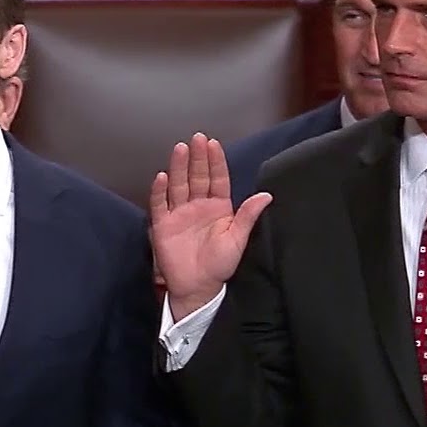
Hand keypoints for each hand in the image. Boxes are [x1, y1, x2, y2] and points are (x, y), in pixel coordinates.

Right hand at [149, 133, 271, 320]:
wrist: (198, 288)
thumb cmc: (220, 265)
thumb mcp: (237, 240)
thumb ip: (248, 216)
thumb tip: (266, 195)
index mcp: (218, 207)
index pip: (217, 179)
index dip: (215, 162)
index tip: (214, 144)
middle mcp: (198, 206)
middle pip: (197, 177)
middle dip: (197, 158)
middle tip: (197, 138)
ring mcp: (179, 214)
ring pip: (178, 185)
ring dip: (178, 167)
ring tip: (180, 149)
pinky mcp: (163, 225)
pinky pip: (160, 204)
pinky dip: (160, 191)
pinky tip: (162, 177)